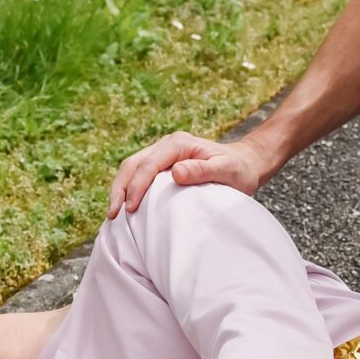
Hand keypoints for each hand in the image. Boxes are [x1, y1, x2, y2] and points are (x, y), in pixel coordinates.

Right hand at [106, 132, 274, 217]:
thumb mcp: (227, 171)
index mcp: (179, 144)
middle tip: (113, 213)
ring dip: (120, 190)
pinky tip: (125, 209)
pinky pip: (139, 176)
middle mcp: (167, 146)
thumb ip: (203, 171)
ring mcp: (162, 155)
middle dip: (120, 188)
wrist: (246, 164)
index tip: (131, 208)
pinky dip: (128, 191)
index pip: (149, 163)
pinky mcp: (162, 167)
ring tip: (113, 214)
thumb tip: (175, 173)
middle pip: (133, 164)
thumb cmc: (239, 170)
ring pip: (131, 169)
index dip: (137, 185)